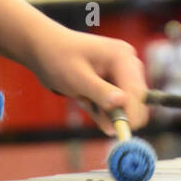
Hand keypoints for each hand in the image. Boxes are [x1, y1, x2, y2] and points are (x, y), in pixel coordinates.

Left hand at [28, 25, 148, 135]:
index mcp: (122, 58)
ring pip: (125, 104)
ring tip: (82, 98)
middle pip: (135, 100)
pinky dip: (100, 108)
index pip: (137, 93)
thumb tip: (122, 103)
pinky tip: (84, 98)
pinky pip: (115, 103)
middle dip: (115, 112)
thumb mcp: (77, 79)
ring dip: (104, 110)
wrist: (43, 47)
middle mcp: (128, 62)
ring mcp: (123, 70)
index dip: (130, 115)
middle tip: (88, 108)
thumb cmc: (58, 58)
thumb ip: (100, 92)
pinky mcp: (115, 79)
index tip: (117, 133)